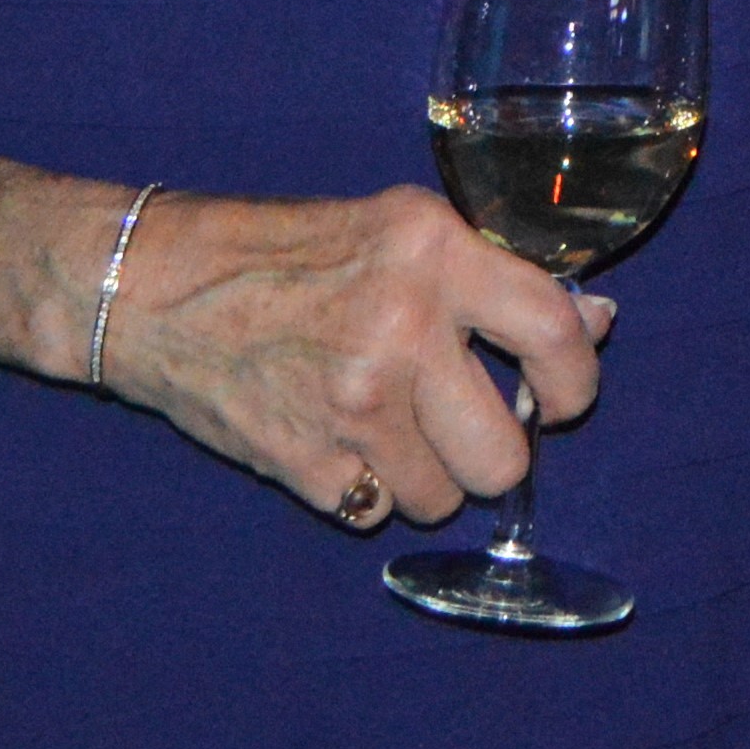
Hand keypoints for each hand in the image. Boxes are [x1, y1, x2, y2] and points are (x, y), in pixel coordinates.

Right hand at [89, 186, 612, 526]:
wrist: (154, 287)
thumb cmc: (281, 252)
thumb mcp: (396, 233)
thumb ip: (494, 281)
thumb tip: (595, 325)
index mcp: (432, 252)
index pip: (553, 332)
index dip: (574, 382)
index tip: (560, 399)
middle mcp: (400, 327)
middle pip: (505, 456)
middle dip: (489, 455)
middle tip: (456, 426)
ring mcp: (352, 404)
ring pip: (442, 499)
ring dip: (421, 476)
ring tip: (379, 425)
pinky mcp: (306, 463)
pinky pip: (375, 514)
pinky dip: (362, 490)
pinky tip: (331, 439)